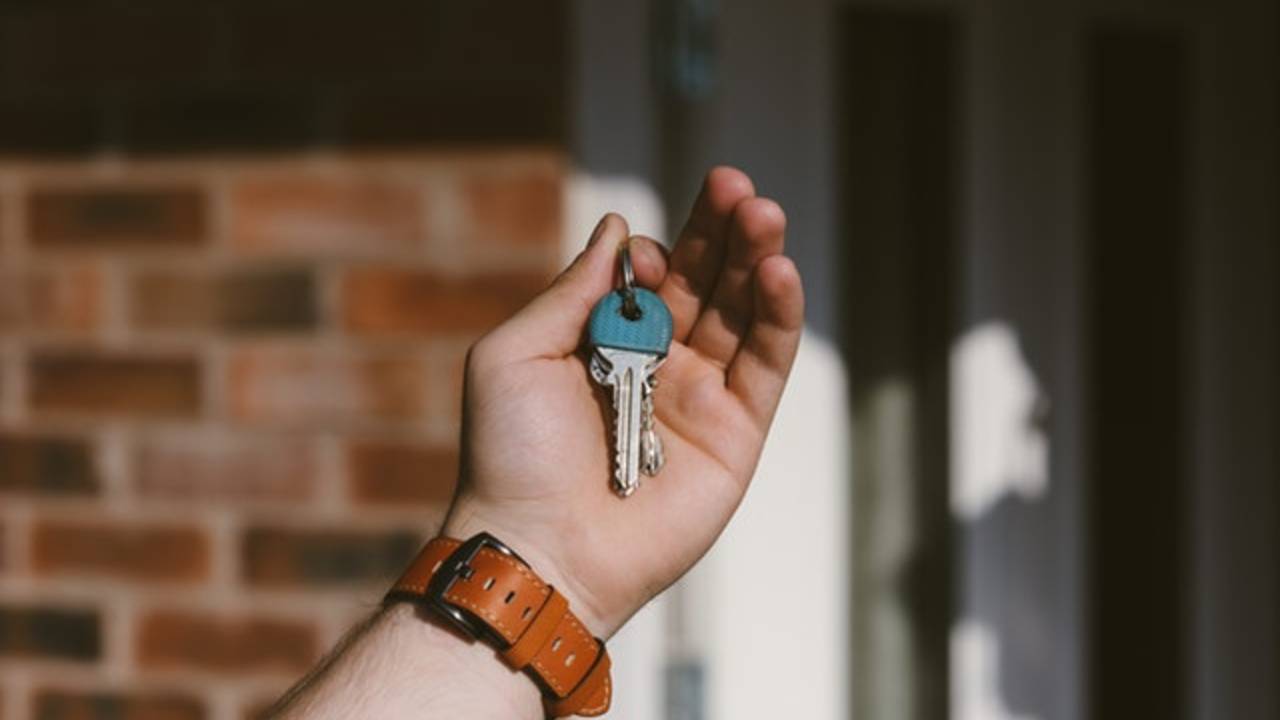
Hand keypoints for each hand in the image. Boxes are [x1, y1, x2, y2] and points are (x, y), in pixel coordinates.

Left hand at [442, 167, 803, 635]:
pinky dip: (779, 317)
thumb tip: (617, 227)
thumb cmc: (512, 454)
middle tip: (738, 187)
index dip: (662, 250)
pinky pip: (767, 366)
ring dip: (758, 260)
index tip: (650, 253)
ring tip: (764, 215)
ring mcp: (701, 397)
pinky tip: (778, 273)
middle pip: (707, 282)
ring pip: (744, 313)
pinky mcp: (737, 434)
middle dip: (723, 232)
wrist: (540, 548)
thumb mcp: (516, 354)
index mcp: (605, 343)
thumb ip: (572, 290)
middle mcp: (659, 363)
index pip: (653, 276)